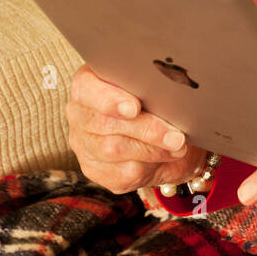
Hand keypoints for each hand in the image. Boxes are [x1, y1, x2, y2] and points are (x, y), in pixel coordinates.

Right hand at [67, 63, 209, 194]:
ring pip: (113, 149)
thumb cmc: (155, 103)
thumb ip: (154, 87)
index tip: (135, 108)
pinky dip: (149, 165)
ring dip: (151, 149)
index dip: (110, 99)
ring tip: (178, 146)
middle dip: (146, 129)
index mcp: (87, 83)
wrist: (163, 136)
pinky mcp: (94, 169)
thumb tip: (172, 92)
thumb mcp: (155, 88)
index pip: (87, 88)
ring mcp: (83, 143)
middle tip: (176, 135)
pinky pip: (119, 172)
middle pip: (105, 123)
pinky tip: (165, 158)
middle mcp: (79, 113)